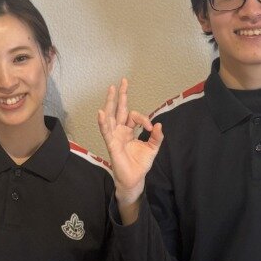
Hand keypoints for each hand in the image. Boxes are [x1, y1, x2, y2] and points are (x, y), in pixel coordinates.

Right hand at [97, 78, 163, 213]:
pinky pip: (106, 132)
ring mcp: (114, 136)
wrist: (135, 179)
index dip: (143, 118)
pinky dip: (103, 122)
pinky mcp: (111, 144)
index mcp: (128, 130)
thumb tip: (159, 124)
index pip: (133, 116)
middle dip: (120, 95)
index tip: (150, 128)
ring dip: (110, 103)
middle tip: (121, 81)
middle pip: (118, 110)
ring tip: (111, 89)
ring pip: (111, 116)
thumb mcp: (152, 148)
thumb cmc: (140, 164)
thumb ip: (156, 136)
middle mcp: (119, 131)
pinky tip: (101, 112)